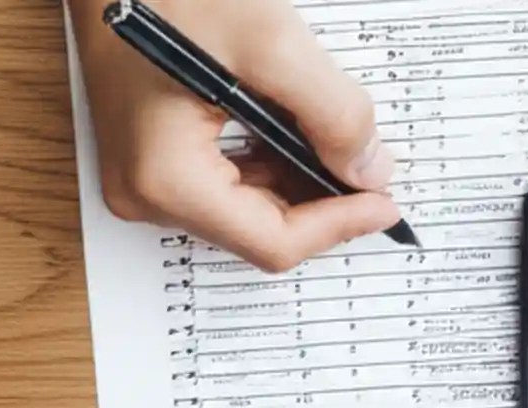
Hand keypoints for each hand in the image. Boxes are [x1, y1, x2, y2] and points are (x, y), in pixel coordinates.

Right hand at [67, 0, 399, 271]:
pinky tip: (295, 131)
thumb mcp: (271, 44)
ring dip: (299, 182)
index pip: (273, 242)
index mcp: (167, 180)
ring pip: (248, 210)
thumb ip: (333, 114)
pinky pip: (226, 184)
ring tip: (337, 143)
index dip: (338, 225)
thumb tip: (370, 171)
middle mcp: (147, 195)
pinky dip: (271, 164)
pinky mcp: (152, 161)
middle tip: (370, 170)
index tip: (383, 202)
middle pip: (260, 232)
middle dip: (322, 203)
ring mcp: (144, 181)